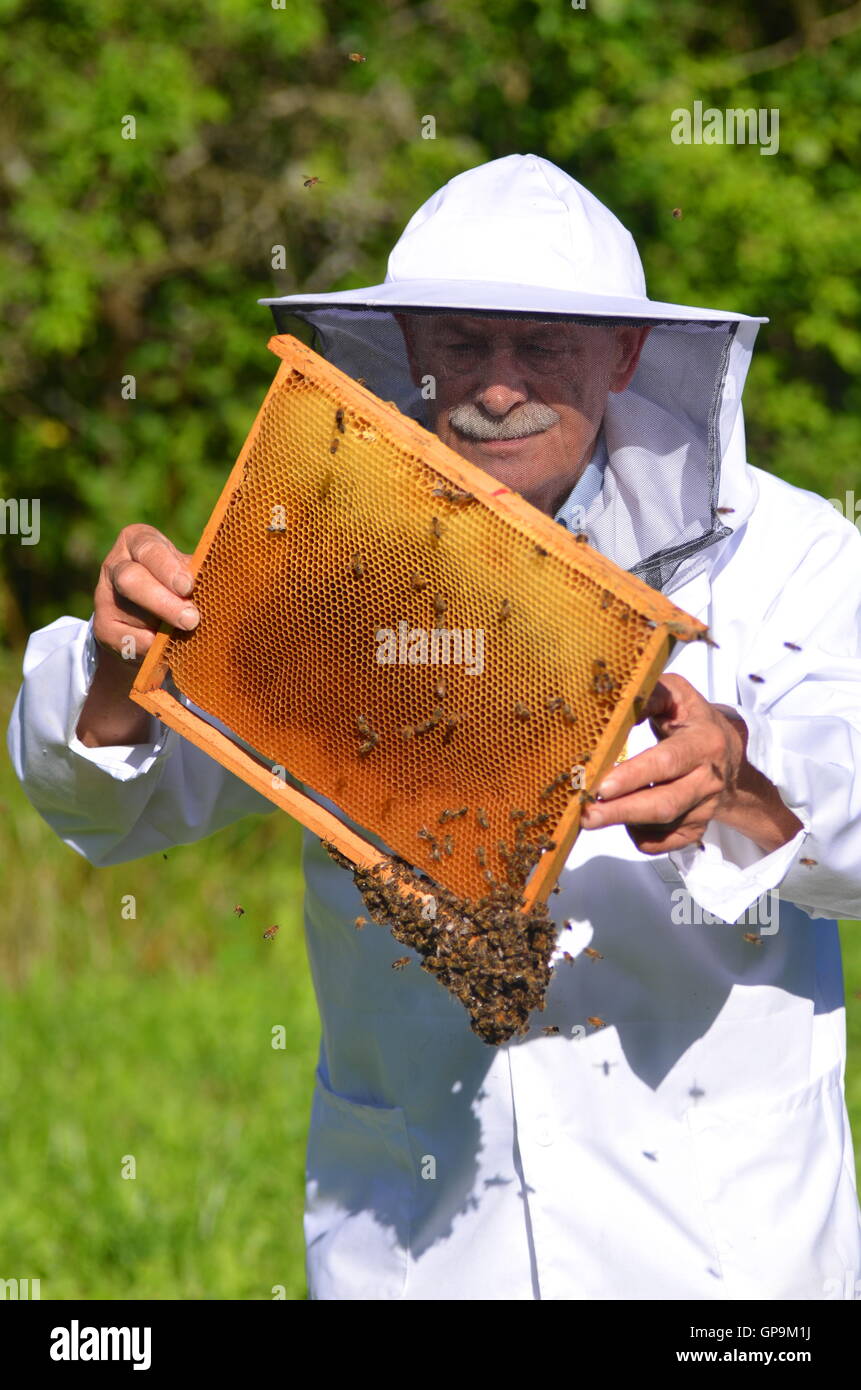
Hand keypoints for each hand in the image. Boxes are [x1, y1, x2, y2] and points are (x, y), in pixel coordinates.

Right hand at [92, 523, 198, 663]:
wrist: (149, 621)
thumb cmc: (178, 587)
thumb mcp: (186, 572)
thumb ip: (196, 575)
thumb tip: (218, 583)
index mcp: (138, 541)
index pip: (149, 550)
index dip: (168, 569)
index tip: (187, 587)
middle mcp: (116, 564)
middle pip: (131, 580)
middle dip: (163, 602)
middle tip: (190, 619)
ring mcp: (104, 596)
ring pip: (130, 613)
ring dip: (161, 628)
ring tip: (185, 635)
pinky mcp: (102, 627)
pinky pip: (128, 640)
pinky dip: (151, 647)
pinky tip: (166, 649)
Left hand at [579, 674, 800, 855]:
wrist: (728, 755)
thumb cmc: (693, 721)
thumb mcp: (678, 696)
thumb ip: (649, 696)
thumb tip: (615, 706)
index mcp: (704, 742)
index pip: (667, 762)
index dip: (634, 775)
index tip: (602, 786)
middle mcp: (709, 779)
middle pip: (664, 803)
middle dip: (622, 811)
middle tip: (586, 815)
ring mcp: (704, 808)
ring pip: (663, 826)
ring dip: (625, 823)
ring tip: (594, 815)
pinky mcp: (697, 828)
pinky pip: (664, 843)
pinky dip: (641, 838)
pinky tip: (627, 820)